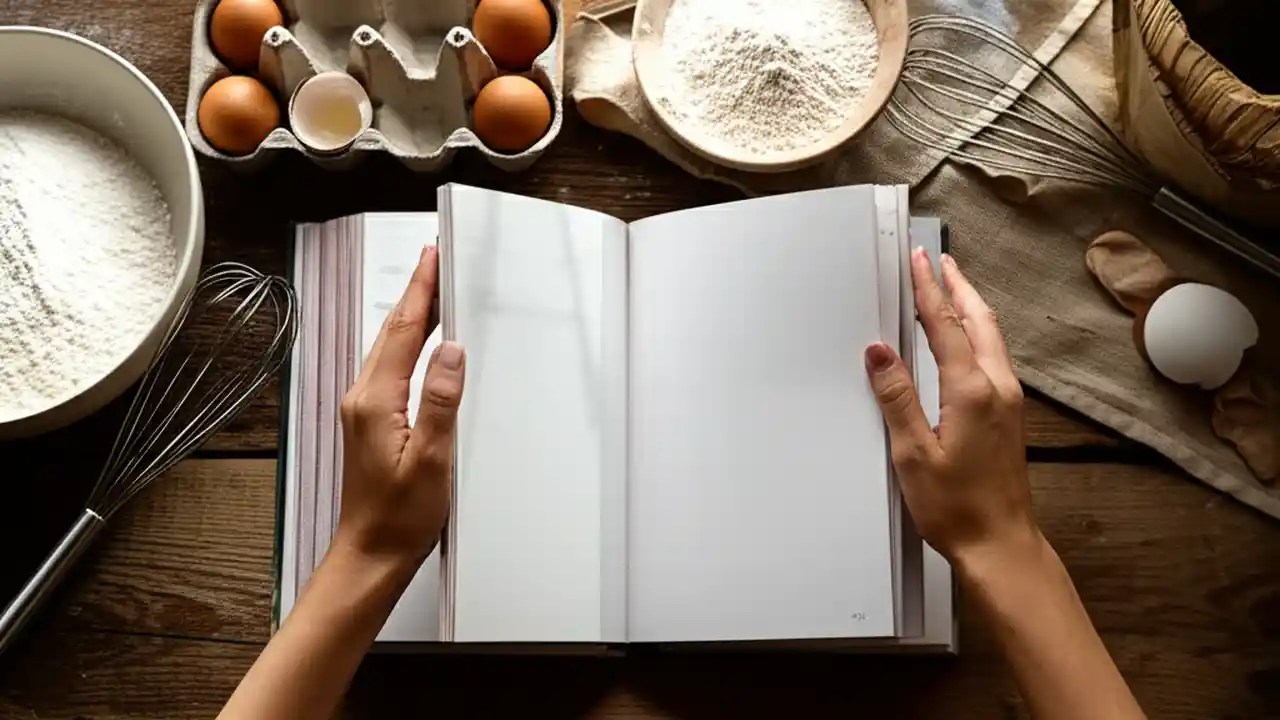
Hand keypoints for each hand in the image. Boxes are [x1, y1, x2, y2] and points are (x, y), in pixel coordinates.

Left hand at [333, 245, 465, 567]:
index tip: (432, 258)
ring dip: (411, 316)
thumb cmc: (399, 518)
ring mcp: (362, 410)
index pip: (403, 332)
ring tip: (432, 289)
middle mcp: (361, 399)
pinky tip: (420, 344)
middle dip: (415, 293)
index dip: (421, 292)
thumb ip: (441, 401)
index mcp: (375, 402)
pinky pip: (389, 368)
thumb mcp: (431, 460)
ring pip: (388, 348)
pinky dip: (406, 344)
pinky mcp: (368, 422)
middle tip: (435, 260)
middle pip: (392, 332)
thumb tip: (451, 352)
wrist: (370, 554)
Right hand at [864, 249, 1037, 564]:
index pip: (946, 325)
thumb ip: (897, 397)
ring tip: (953, 286)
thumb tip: (879, 353)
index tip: (918, 261)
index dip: (929, 290)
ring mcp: (1009, 402)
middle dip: (958, 286)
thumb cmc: (957, 508)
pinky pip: (994, 358)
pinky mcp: (1009, 416)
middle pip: (979, 320)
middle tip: (939, 261)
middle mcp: (998, 388)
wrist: (1001, 544)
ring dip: (970, 307)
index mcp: (972, 391)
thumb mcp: (912, 453)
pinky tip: (966, 339)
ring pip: (991, 337)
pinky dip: (977, 333)